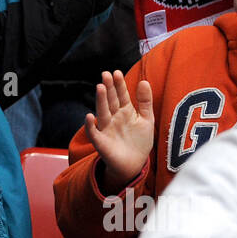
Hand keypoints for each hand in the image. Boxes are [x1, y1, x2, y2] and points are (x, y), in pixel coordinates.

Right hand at [86, 70, 154, 190]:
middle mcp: (114, 117)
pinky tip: (89, 116)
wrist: (134, 164)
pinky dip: (90, 125)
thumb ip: (145, 102)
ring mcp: (106, 128)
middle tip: (106, 74)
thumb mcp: (147, 120)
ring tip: (100, 87)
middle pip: (110, 101)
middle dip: (109, 88)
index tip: (117, 73)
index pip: (121, 95)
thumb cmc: (140, 142)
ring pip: (102, 112)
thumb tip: (144, 81)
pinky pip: (93, 132)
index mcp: (125, 111)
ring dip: (101, 100)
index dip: (119, 85)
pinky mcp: (101, 142)